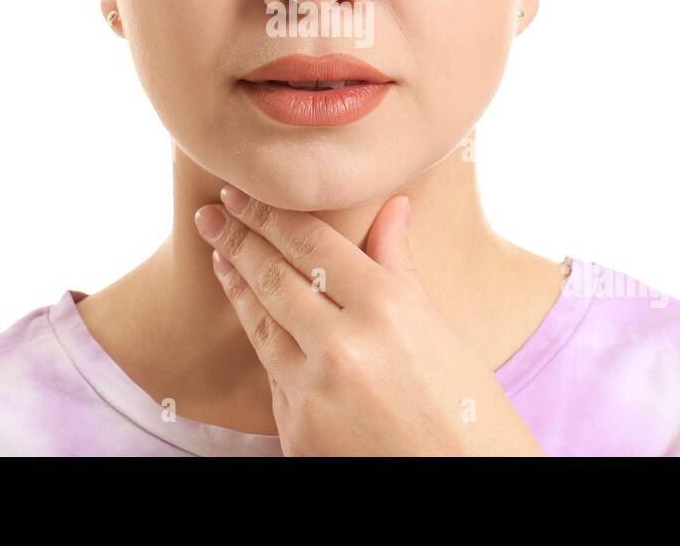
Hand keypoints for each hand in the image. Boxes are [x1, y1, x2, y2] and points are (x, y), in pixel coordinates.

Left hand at [193, 185, 544, 455]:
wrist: (465, 486)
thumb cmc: (468, 413)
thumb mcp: (440, 331)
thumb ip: (400, 267)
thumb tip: (395, 207)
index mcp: (387, 309)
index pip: (311, 244)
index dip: (268, 214)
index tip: (242, 193)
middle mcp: (344, 346)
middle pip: (273, 277)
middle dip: (237, 240)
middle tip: (211, 213)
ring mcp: (314, 393)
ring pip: (261, 325)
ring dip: (236, 287)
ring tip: (219, 256)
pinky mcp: (297, 434)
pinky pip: (274, 377)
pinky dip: (266, 344)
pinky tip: (255, 321)